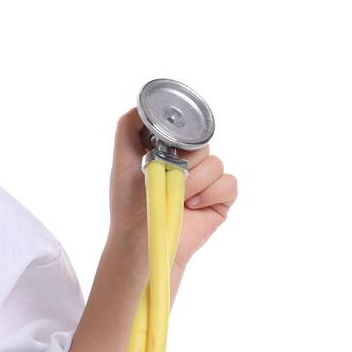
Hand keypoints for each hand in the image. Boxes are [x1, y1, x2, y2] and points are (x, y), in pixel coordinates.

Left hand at [107, 107, 237, 273]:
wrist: (145, 246)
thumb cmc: (130, 209)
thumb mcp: (123, 163)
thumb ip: (128, 130)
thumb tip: (141, 104)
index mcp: (167, 152)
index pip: (184, 127)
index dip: (180, 132)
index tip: (168, 144)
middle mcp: (188, 164)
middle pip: (201, 141)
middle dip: (184, 160)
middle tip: (168, 177)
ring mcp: (205, 182)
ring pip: (216, 162)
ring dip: (195, 181)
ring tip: (178, 198)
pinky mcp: (220, 200)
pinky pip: (229, 183)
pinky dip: (210, 194)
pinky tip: (192, 206)